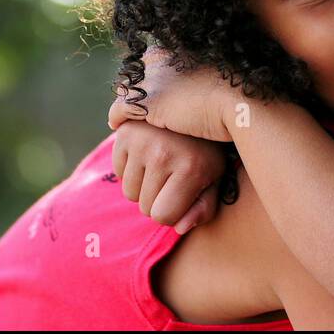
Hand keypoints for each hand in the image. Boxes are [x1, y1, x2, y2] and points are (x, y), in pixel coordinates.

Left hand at [107, 48, 240, 142]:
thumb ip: (205, 78)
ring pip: (126, 91)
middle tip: (137, 108)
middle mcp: (161, 57)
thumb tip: (209, 89)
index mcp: (177, 47)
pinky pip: (119, 110)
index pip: (150, 61)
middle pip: (135, 74)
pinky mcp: (146, 101)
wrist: (241, 103)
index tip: (153, 94)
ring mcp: (152, 78)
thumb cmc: (240, 95)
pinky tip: (119, 127)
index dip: (151, 79)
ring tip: (127, 119)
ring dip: (127, 105)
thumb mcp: (221, 77)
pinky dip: (118, 118)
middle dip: (136, 90)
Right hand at [112, 120, 227, 233]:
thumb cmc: (208, 149)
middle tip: (173, 178)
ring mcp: (141, 142)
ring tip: (162, 164)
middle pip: (144, 208)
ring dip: (143, 186)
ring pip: (129, 192)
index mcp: (191, 168)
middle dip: (158, 200)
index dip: (172, 213)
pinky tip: (149, 152)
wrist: (199, 104)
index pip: (162, 216)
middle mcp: (163, 154)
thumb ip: (204, 207)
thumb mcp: (215, 177)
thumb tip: (180, 229)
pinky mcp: (125, 133)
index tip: (182, 197)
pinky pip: (118, 171)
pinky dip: (131, 168)